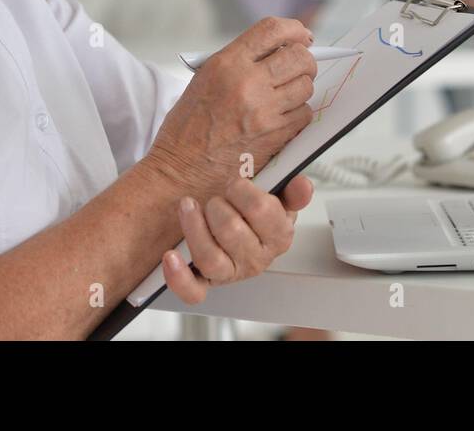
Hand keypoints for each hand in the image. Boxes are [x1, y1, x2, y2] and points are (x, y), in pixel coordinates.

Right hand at [144, 17, 317, 200]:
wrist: (180, 170)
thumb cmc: (187, 128)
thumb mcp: (205, 80)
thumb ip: (240, 62)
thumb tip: (277, 51)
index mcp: (227, 63)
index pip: (273, 30)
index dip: (294, 30)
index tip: (302, 36)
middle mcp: (247, 83)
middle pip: (299, 57)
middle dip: (304, 61)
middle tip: (298, 68)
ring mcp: (264, 110)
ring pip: (306, 86)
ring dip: (300, 88)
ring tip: (285, 95)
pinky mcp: (275, 135)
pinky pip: (304, 114)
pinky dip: (298, 114)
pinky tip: (282, 117)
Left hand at [161, 174, 312, 302]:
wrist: (240, 231)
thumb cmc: (257, 214)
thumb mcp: (279, 199)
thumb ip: (292, 191)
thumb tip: (303, 185)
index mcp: (278, 237)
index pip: (261, 210)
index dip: (242, 191)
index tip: (235, 182)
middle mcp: (256, 259)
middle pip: (231, 230)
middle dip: (217, 206)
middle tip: (216, 198)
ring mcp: (230, 273)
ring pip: (209, 257)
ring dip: (193, 226)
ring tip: (188, 207)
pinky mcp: (207, 282)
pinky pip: (193, 291)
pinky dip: (179, 277)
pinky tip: (171, 257)